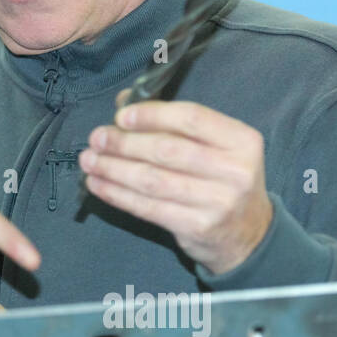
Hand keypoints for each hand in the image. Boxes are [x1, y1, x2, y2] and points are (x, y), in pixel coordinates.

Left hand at [79, 90, 272, 274]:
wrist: (247, 234)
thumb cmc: (221, 179)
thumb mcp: (214, 146)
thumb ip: (171, 122)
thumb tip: (123, 103)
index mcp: (242, 140)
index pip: (192, 118)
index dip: (151, 115)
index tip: (121, 116)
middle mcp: (235, 171)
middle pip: (167, 150)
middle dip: (124, 143)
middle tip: (96, 138)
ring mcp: (218, 202)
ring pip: (153, 180)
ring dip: (114, 168)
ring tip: (89, 161)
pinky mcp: (198, 227)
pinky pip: (148, 207)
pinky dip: (118, 194)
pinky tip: (98, 184)